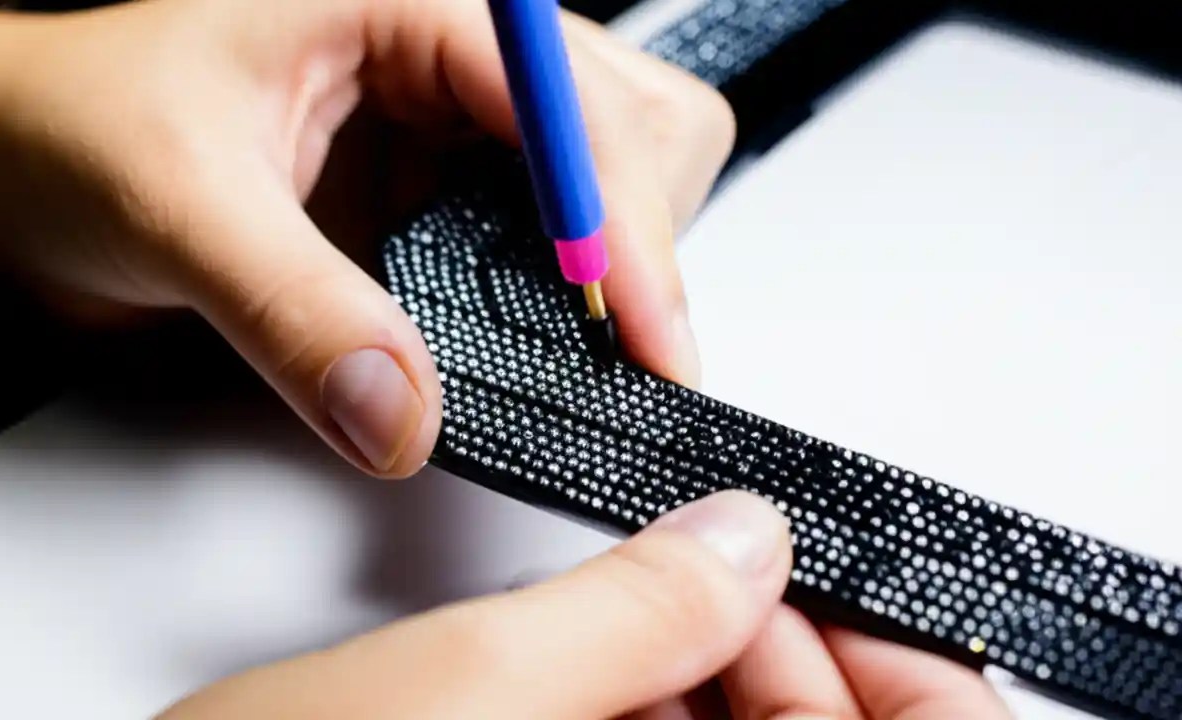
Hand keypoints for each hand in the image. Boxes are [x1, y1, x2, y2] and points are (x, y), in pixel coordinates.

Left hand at [0, 0, 733, 476]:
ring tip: (589, 346)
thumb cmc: (77, 123)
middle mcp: (448, 51)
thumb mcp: (177, 202)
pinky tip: (544, 338)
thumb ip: (296, 309)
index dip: (618, 218)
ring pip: (617, 177)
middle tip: (624, 347)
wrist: (22, 162)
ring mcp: (453, 125)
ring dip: (618, 267)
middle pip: (634, 122)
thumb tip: (402, 411)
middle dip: (641, 236)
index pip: (566, 97)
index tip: (640, 331)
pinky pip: (554, 237)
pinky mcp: (443, 191)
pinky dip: (570, 297)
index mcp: (406, 0)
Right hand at [156, 492, 1010, 719]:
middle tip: (738, 565)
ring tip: (657, 583)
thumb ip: (631, 618)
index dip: (904, 683)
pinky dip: (645, 686)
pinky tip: (605, 637)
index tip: (860, 590)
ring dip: (706, 662)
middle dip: (782, 654)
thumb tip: (747, 540)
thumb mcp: (461, 694)